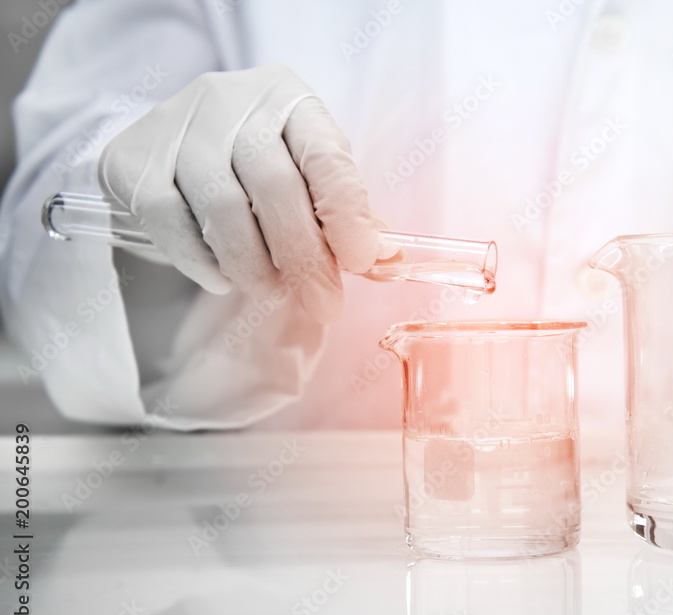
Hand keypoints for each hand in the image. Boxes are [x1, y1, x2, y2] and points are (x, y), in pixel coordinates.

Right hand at [99, 63, 392, 321]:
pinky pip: (170, 221)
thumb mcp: (304, 171)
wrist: (163, 144)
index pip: (325, 157)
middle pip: (275, 188)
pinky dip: (201, 260)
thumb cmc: (251, 164)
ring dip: (254, 265)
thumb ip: (342, 210)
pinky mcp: (134, 159)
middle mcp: (233, 101)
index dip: (347, 214)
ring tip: (270, 291)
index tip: (362, 262)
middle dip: (305, 257)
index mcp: (289, 99)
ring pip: (223, 208)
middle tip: (323, 303)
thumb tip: (386, 259)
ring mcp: (177, 125)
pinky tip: (222, 279)